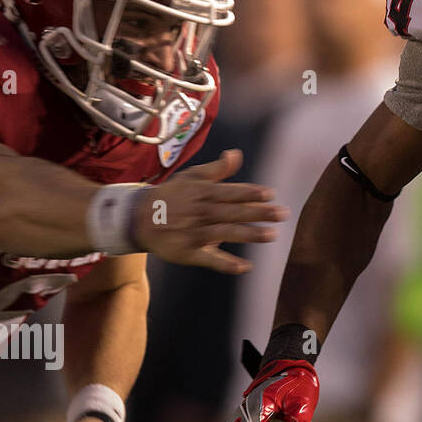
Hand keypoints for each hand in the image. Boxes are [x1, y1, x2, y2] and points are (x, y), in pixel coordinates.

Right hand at [134, 149, 289, 274]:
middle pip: (232, 212)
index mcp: (203, 193)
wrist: (138, 218)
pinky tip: (245, 267)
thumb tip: (236, 154)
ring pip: (225, 233)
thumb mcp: (190, 177)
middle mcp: (200, 212)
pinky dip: (226, 264)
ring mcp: (194, 233)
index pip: (231, 192)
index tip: (270, 194)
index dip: (250, 193)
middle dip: (258, 212)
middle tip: (282, 214)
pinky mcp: (188, 252)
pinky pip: (209, 259)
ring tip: (271, 235)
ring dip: (249, 234)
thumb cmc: (171, 195)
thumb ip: (216, 169)